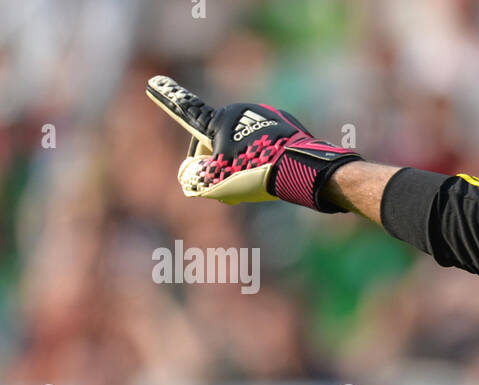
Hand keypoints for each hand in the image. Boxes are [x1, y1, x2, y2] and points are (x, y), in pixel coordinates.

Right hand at [145, 74, 362, 211]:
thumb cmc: (254, 172)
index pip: (187, 110)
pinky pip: (268, 144)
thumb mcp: (215, 181)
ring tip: (249, 185)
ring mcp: (268, 116)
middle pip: (219, 138)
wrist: (302, 168)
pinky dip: (264, 159)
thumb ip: (194, 178)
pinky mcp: (288, 126)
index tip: (155, 81)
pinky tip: (270, 176)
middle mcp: (242, 111)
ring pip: (246, 142)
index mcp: (220, 119)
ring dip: (241, 162)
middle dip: (216, 162)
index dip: (167, 98)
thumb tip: (189, 176)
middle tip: (220, 188)